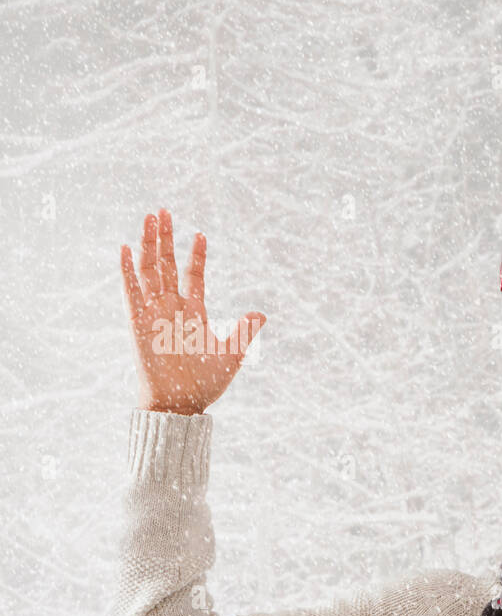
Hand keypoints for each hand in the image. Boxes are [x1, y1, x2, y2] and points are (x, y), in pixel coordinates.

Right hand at [121, 208, 264, 414]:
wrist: (182, 404)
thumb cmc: (205, 384)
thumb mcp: (233, 354)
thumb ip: (244, 331)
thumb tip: (261, 313)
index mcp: (195, 313)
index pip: (194, 276)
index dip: (196, 256)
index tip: (200, 234)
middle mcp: (173, 308)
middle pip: (166, 265)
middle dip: (165, 238)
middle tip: (164, 211)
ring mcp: (155, 313)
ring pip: (149, 271)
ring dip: (148, 244)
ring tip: (149, 217)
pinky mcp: (139, 322)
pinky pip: (131, 292)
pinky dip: (128, 271)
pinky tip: (126, 248)